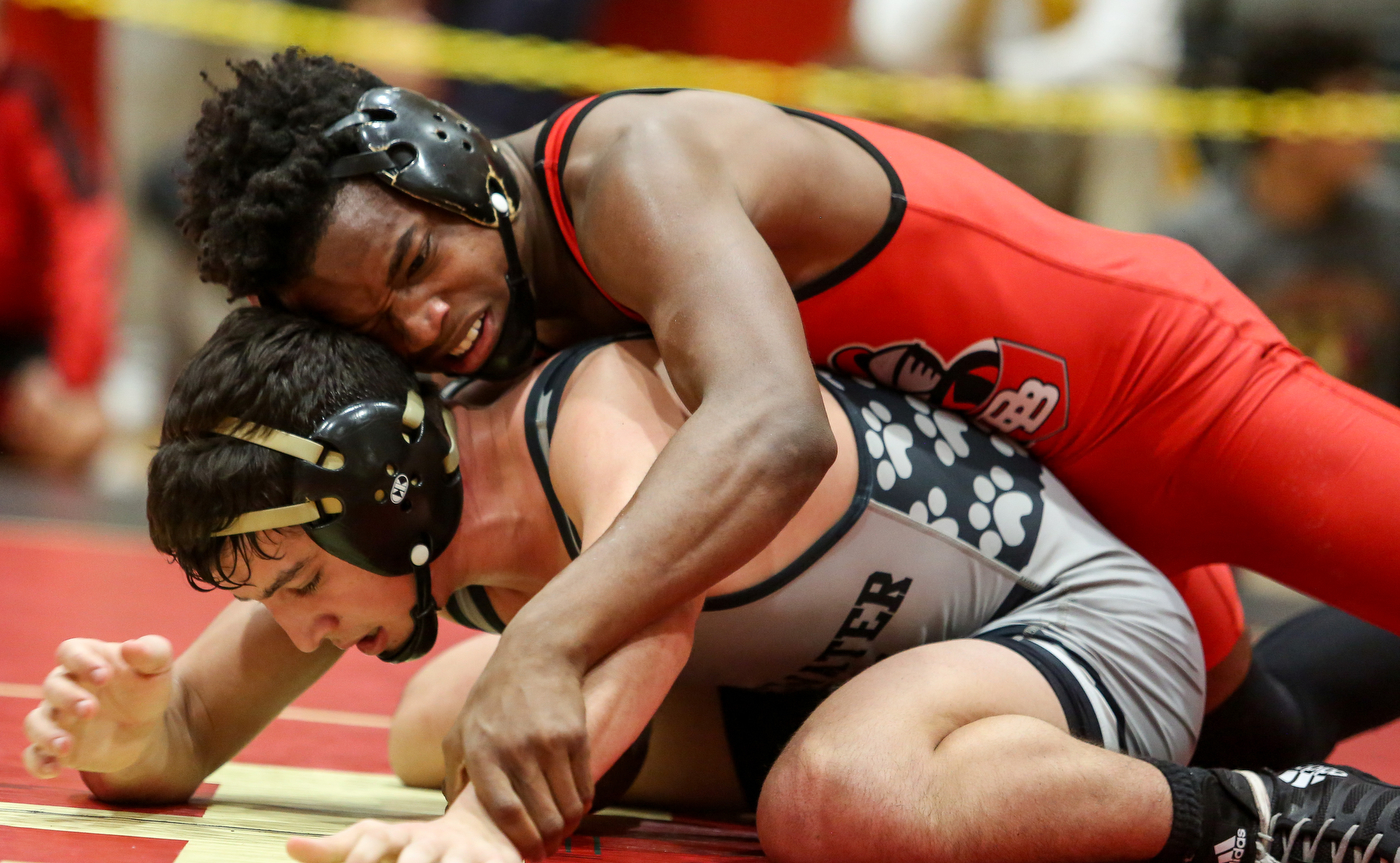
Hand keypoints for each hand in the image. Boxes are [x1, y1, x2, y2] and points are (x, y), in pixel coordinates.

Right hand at [22, 636, 172, 777]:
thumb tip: (130, 647)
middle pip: (52, 687)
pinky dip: (38, 762)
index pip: (70, 651)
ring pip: (35, 722)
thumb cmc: (147, 688)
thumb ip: (152, 652)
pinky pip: (34, 755)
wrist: (146, 728)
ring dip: (46, 734)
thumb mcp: (158, 667)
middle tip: (91, 710)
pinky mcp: (55, 747)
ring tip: (66, 745)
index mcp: (87, 659)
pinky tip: (53, 769)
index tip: (104, 676)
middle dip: (68, 698)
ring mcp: (57, 718)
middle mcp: (65, 686)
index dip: (82, 661)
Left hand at [287, 801, 520, 862]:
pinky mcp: (501, 862)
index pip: (373, 840)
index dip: (357, 859)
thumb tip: (288, 847)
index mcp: (403, 836)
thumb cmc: (422, 846)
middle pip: (416, 857)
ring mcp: (469, 853)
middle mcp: (435, 842)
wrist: (492, 825)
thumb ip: (338, 848)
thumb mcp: (384, 843)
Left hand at [443, 646, 591, 860]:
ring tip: (561, 833)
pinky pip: (584, 786)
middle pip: (541, 816)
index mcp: (483, 752)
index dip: (519, 840)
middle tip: (546, 850)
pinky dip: (582, 806)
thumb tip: (452, 816)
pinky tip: (575, 810)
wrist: (537, 654)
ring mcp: (549, 743)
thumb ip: (454, 775)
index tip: (524, 855)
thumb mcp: (460, 729)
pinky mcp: (576, 736)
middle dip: (546, 843)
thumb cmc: (493, 696)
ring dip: (566, 828)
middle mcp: (516, 750)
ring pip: (567, 807)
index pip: (505, 812)